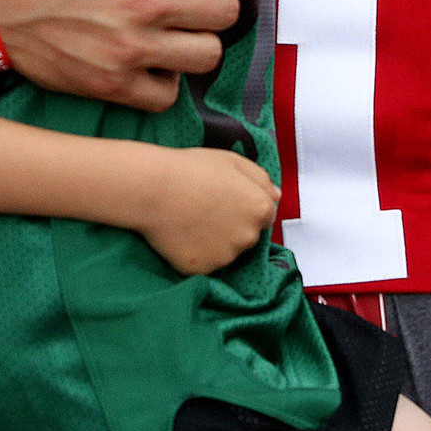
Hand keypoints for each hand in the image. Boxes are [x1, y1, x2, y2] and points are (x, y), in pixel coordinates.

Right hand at [0, 0, 239, 111]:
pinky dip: (161, 80)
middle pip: (226, 12)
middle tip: (183, 2)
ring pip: (208, 55)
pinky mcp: (113, 83)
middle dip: (208, 5)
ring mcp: (132, 45)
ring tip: (168, 32)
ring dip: (192, 43)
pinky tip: (144, 60)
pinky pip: (169, 93)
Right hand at [137, 148, 277, 274]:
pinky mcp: (202, 269)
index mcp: (260, 209)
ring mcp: (225, 256)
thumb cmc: (192, 169)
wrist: (154, 188)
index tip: (225, 200)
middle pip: (246, 236)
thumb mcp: (233, 161)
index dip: (244, 206)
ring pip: (225, 252)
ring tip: (190, 220)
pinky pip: (203, 263)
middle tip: (205, 208)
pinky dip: (194, 253)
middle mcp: (248, 237)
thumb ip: (261, 179)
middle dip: (232, 226)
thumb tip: (276, 195)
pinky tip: (181, 234)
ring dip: (214, 241)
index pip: (264, 216)